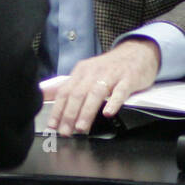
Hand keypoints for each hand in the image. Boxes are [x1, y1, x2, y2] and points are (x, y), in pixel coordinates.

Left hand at [44, 38, 159, 135]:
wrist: (137, 52)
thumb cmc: (111, 67)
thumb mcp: (88, 72)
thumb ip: (71, 85)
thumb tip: (47, 95)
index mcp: (82, 71)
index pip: (65, 91)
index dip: (57, 109)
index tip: (53, 125)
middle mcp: (94, 72)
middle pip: (78, 93)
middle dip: (69, 114)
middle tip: (65, 131)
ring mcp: (112, 75)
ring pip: (96, 93)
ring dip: (87, 111)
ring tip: (81, 127)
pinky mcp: (128, 78)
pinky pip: (120, 91)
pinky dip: (113, 102)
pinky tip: (108, 112)